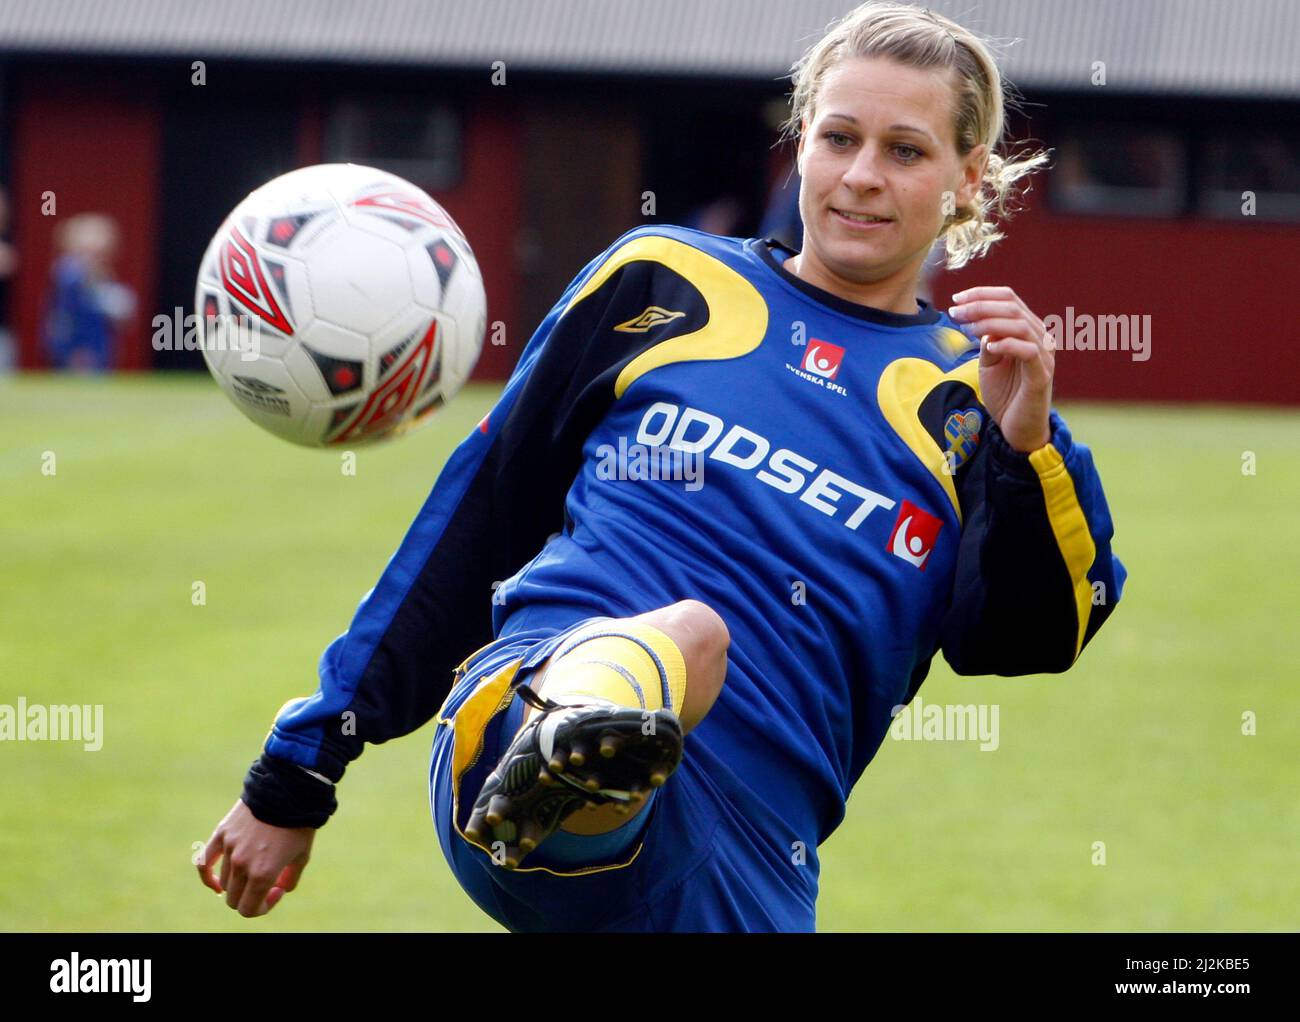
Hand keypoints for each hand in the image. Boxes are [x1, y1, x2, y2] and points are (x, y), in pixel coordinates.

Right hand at [197, 799, 315, 917]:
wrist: (288, 790)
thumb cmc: (299, 824)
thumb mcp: (302, 856)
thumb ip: (289, 879)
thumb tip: (276, 889)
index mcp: (262, 873)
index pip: (248, 909)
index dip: (262, 907)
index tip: (275, 891)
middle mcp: (241, 864)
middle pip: (234, 899)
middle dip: (249, 897)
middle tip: (266, 883)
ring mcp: (229, 848)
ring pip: (224, 881)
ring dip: (238, 882)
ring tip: (256, 867)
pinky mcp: (221, 833)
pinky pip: (203, 861)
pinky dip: (206, 876)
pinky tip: (215, 883)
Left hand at [949, 286, 1052, 452]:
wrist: (1017, 429)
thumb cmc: (1005, 394)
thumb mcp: (989, 362)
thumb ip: (987, 339)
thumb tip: (975, 320)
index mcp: (1028, 330)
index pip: (1009, 299)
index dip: (982, 294)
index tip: (956, 298)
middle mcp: (1041, 337)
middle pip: (1013, 307)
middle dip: (980, 306)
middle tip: (955, 312)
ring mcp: (1044, 356)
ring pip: (1020, 325)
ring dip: (989, 322)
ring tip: (966, 328)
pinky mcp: (1042, 376)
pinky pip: (1029, 351)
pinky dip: (1007, 345)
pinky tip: (988, 346)